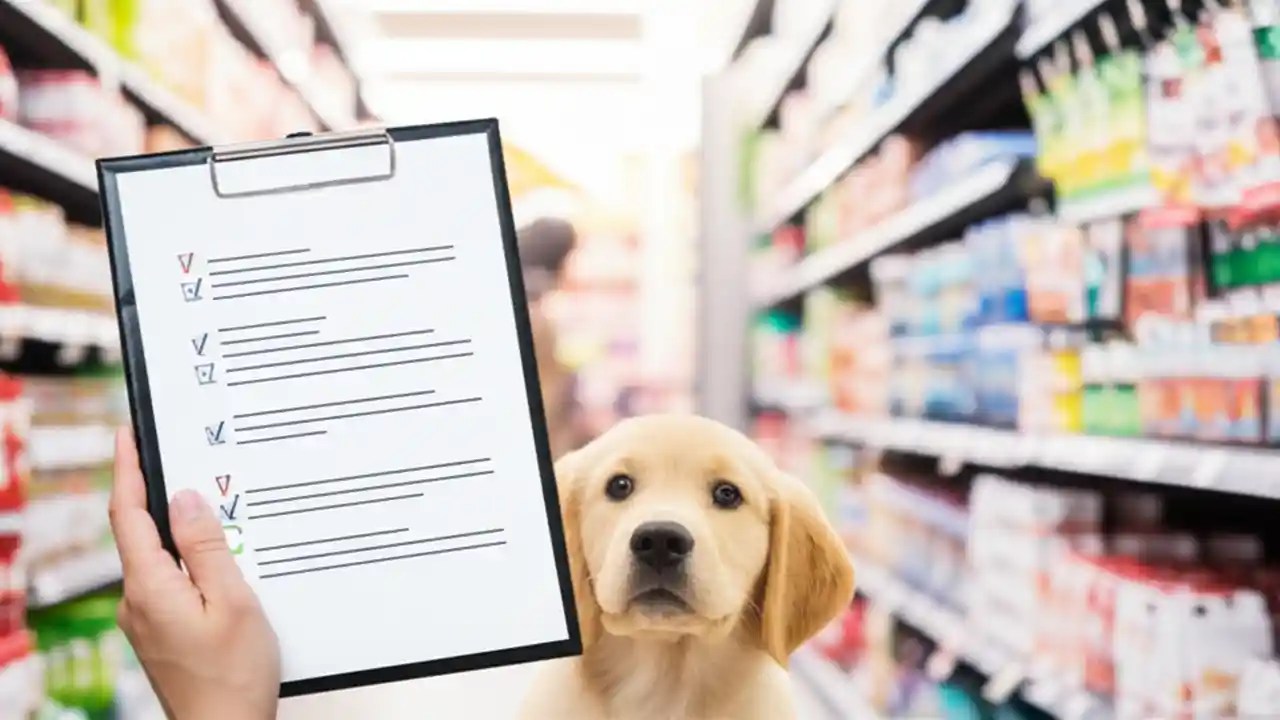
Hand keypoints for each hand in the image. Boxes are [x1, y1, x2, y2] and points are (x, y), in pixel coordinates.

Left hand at [109, 428, 280, 719]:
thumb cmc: (234, 677)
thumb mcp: (233, 601)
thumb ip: (206, 547)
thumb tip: (187, 500)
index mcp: (150, 588)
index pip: (127, 515)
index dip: (127, 470)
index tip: (126, 435)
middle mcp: (137, 601)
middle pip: (139, 533)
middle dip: (156, 493)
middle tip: (175, 455)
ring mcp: (146, 619)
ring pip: (157, 558)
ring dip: (177, 529)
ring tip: (210, 505)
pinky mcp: (161, 632)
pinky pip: (169, 581)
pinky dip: (187, 560)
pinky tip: (215, 560)